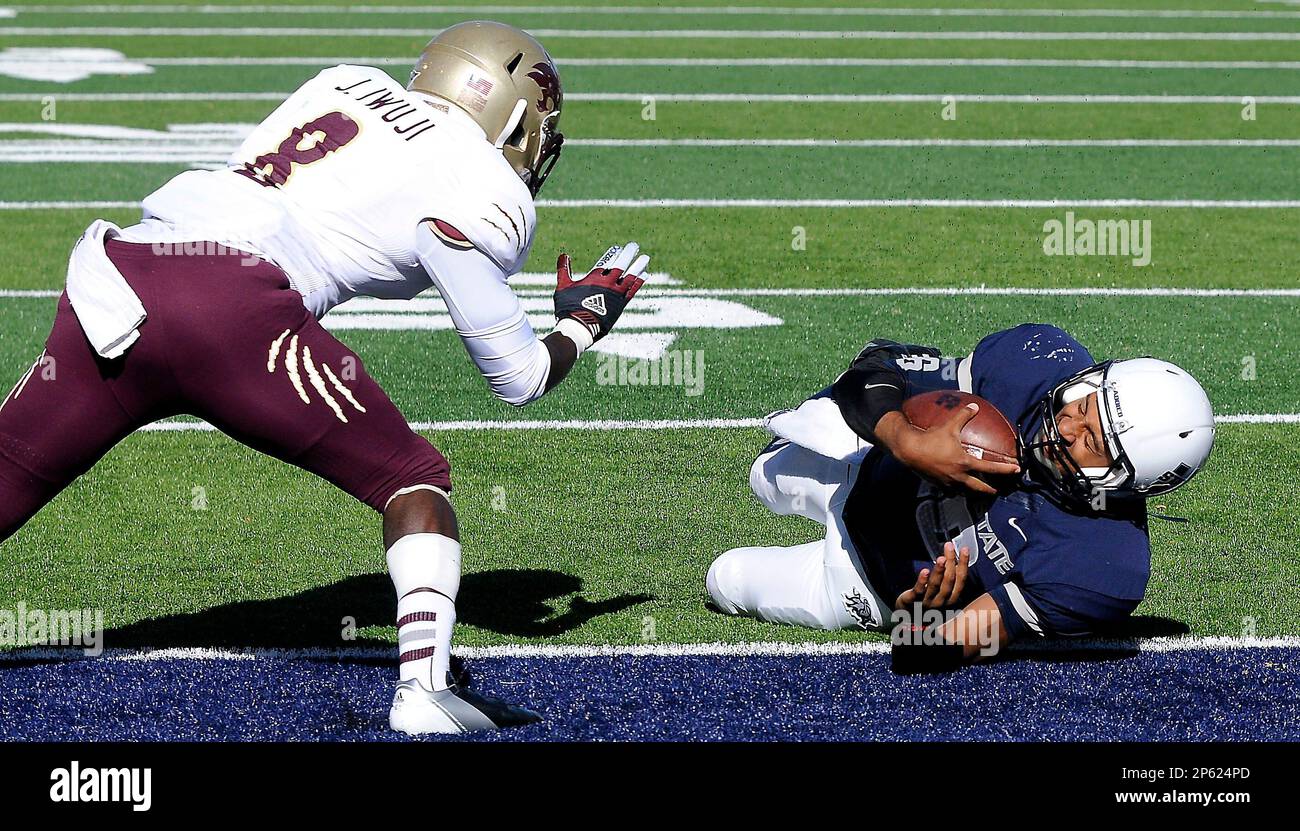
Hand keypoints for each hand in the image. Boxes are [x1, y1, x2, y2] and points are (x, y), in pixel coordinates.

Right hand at [553, 242, 648, 343]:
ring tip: (645, 258)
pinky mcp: (621, 305)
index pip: (606, 261)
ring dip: (638, 266)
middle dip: (628, 255)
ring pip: (630, 277)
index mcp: (594, 278)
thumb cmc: (568, 308)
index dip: (613, 254)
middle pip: (621, 266)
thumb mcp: (563, 287)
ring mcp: (616, 295)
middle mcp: (607, 284)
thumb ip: (563, 270)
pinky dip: (639, 282)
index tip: (618, 248)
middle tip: (634, 246)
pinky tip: (644, 274)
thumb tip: (563, 255)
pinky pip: (633, 290)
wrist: (579, 328)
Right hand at [878, 405, 1019, 495]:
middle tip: (998, 490)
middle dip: (991, 490)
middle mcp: (959, 476)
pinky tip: (957, 487)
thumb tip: (974, 406)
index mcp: (965, 462)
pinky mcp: (938, 485)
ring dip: (974, 492)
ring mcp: (948, 482)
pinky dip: (957, 490)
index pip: (990, 468)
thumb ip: (963, 416)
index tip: (1016, 470)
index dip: (1005, 470)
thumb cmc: (930, 439)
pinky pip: (951, 490)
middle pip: (980, 488)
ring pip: (966, 492)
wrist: (909, 450)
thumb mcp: (949, 426)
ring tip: (979, 490)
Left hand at [894, 543, 969, 610]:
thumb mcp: (941, 592)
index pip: (960, 580)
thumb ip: (948, 578)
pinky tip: (925, 571)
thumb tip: (956, 559)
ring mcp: (927, 603)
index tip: (964, 549)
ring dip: (939, 571)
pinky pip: (918, 591)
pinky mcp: (912, 601)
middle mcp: (941, 602)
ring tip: (942, 558)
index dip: (963, 564)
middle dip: (951, 563)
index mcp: (951, 598)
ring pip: (935, 586)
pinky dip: (922, 581)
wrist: (909, 618)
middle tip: (950, 547)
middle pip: (949, 581)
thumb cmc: (927, 602)